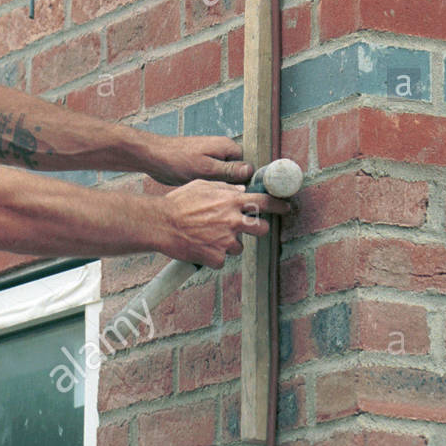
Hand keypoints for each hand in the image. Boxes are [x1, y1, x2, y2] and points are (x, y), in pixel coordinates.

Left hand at [144, 135, 252, 186]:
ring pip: (224, 177)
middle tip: (218, 195)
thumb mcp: (205, 169)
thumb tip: (251, 171)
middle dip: (230, 185)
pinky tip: (201, 192)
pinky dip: (209, 185)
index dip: (244, 182)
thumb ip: (229, 170)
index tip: (235, 194)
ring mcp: (212, 157)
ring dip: (218, 186)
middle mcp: (222, 150)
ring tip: (208, 193)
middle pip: (237, 173)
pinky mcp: (203, 164)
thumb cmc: (176, 160)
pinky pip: (213, 177)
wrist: (153, 156)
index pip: (248, 167)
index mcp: (227, 147)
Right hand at [159, 179, 291, 267]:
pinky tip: (200, 247)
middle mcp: (232, 221)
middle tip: (244, 228)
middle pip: (261, 229)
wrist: (160, 224)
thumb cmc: (177, 203)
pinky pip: (221, 259)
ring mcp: (225, 241)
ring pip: (238, 247)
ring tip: (208, 237)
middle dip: (257, 229)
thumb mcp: (201, 186)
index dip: (279, 206)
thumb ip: (224, 188)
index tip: (285, 208)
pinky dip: (212, 256)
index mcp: (231, 201)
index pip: (264, 202)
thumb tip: (241, 190)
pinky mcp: (216, 257)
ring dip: (228, 244)